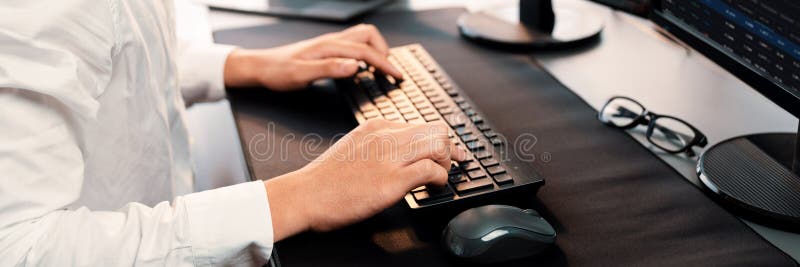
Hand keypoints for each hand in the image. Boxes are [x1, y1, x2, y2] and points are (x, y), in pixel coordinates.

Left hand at [224, 24, 402, 90]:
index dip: (384, 64)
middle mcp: (331, 41)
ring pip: (361, 37)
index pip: (366, 51)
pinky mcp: (326, 48)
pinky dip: (365, 52)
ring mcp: (329, 43)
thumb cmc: (277, 72)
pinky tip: (362, 67)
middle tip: (390, 71)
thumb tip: (355, 66)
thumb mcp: (302, 75)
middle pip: (368, 35)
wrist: (260, 67)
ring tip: (380, 68)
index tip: (397, 76)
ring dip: (375, 49)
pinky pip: (352, 44)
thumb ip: (329, 70)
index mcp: (329, 47)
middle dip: (384, 51)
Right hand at [264, 120, 466, 240]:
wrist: (305, 195)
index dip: (439, 139)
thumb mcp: (353, 148)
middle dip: (451, 148)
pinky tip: (434, 188)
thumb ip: (377, 144)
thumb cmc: (324, 180)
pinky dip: (441, 180)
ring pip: (440, 145)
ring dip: (448, 163)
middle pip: (436, 130)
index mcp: (376, 126)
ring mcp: (391, 156)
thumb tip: (400, 154)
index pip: (419, 124)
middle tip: (455, 163)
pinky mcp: (393, 179)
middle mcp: (386, 136)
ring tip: (442, 176)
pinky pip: (433, 171)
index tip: (448, 150)